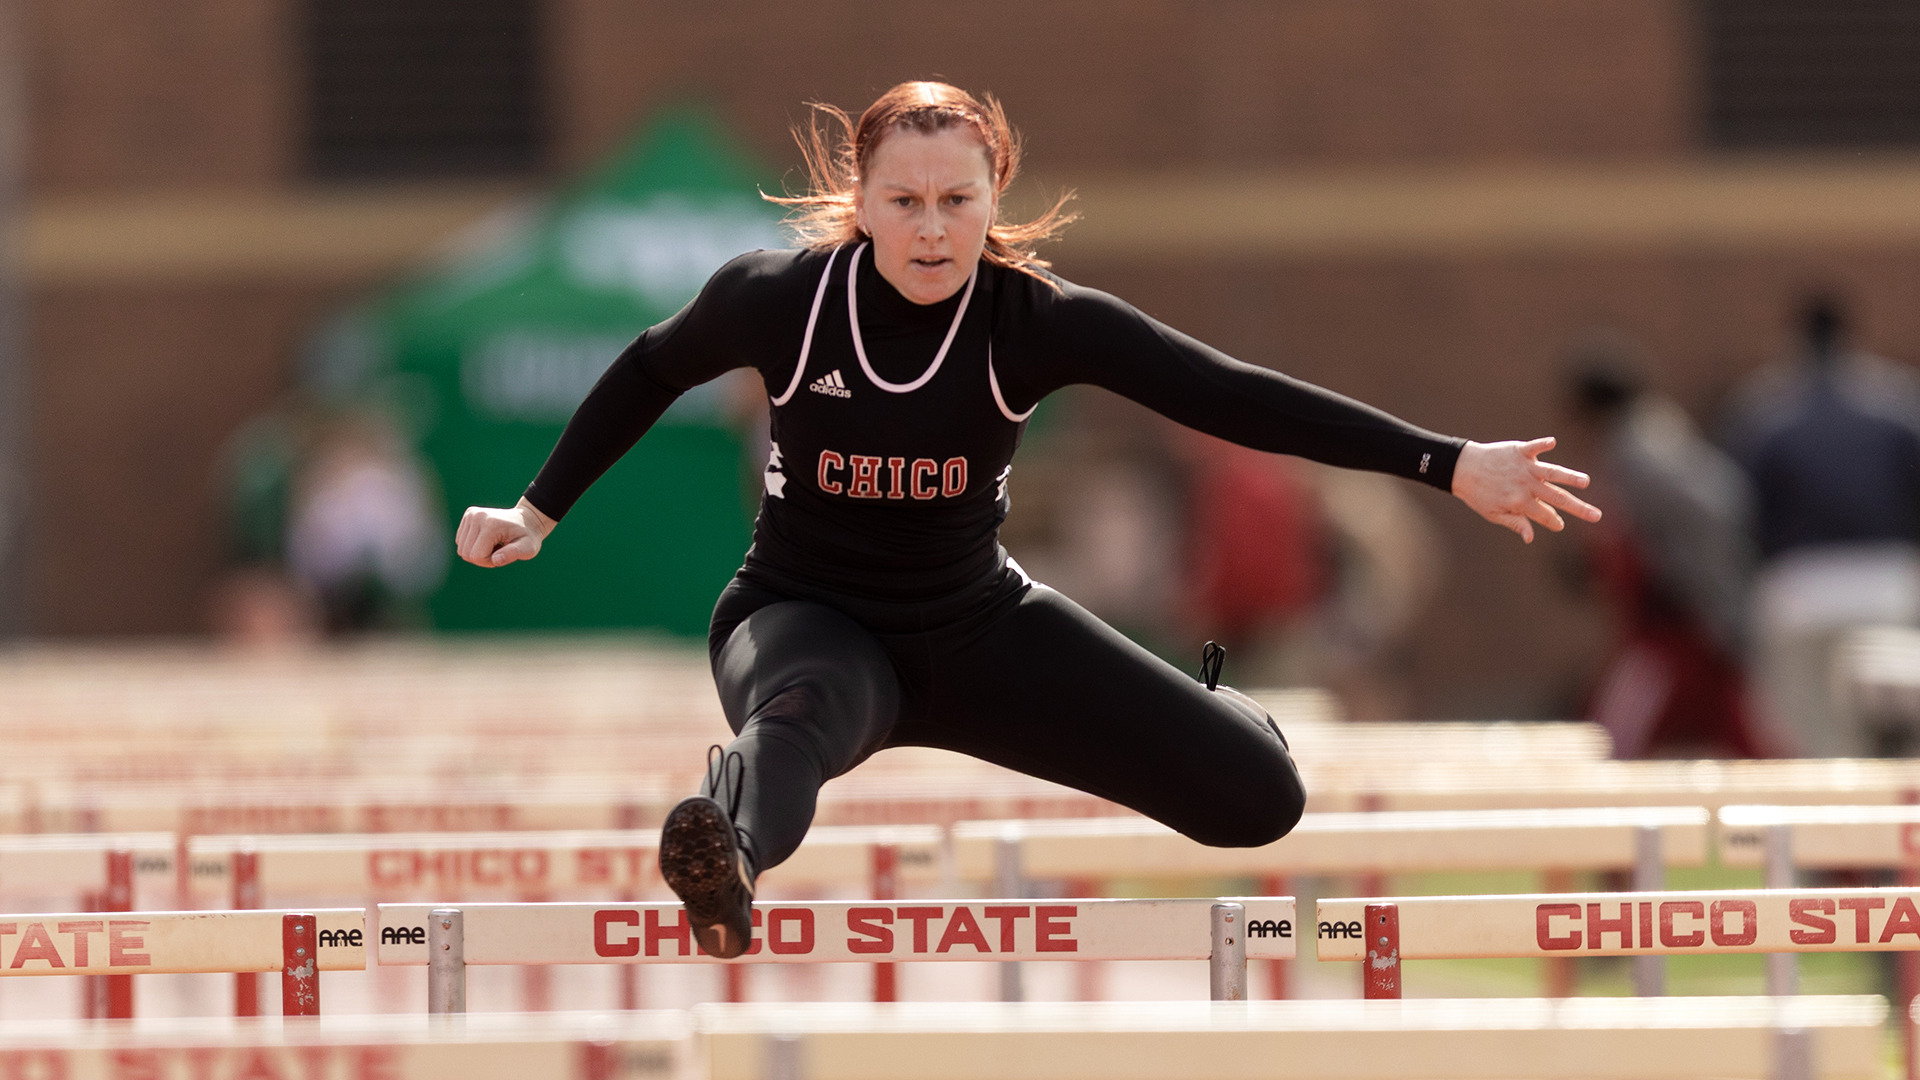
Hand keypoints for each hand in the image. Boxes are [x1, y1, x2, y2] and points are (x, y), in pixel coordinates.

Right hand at [455, 497, 556, 567]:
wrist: (527, 519)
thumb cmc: (528, 537)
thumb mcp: (528, 548)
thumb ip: (513, 554)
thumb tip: (496, 560)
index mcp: (490, 524)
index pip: (476, 556)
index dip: (488, 562)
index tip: (503, 554)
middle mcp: (476, 516)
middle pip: (466, 553)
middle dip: (482, 558)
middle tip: (499, 550)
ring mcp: (471, 514)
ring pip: (461, 548)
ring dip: (477, 552)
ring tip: (494, 544)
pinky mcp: (468, 515)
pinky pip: (460, 541)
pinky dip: (473, 545)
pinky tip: (488, 539)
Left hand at [1451, 437, 1599, 543]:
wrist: (1462, 469)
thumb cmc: (1478, 494)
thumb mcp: (1493, 514)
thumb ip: (1515, 523)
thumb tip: (1531, 538)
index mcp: (1520, 503)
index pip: (1544, 515)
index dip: (1553, 522)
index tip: (1559, 526)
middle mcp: (1526, 486)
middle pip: (1557, 499)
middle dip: (1578, 509)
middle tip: (1596, 516)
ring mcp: (1524, 468)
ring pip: (1552, 473)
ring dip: (1570, 478)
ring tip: (1585, 482)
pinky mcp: (1519, 451)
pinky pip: (1533, 447)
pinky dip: (1543, 444)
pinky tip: (1553, 442)